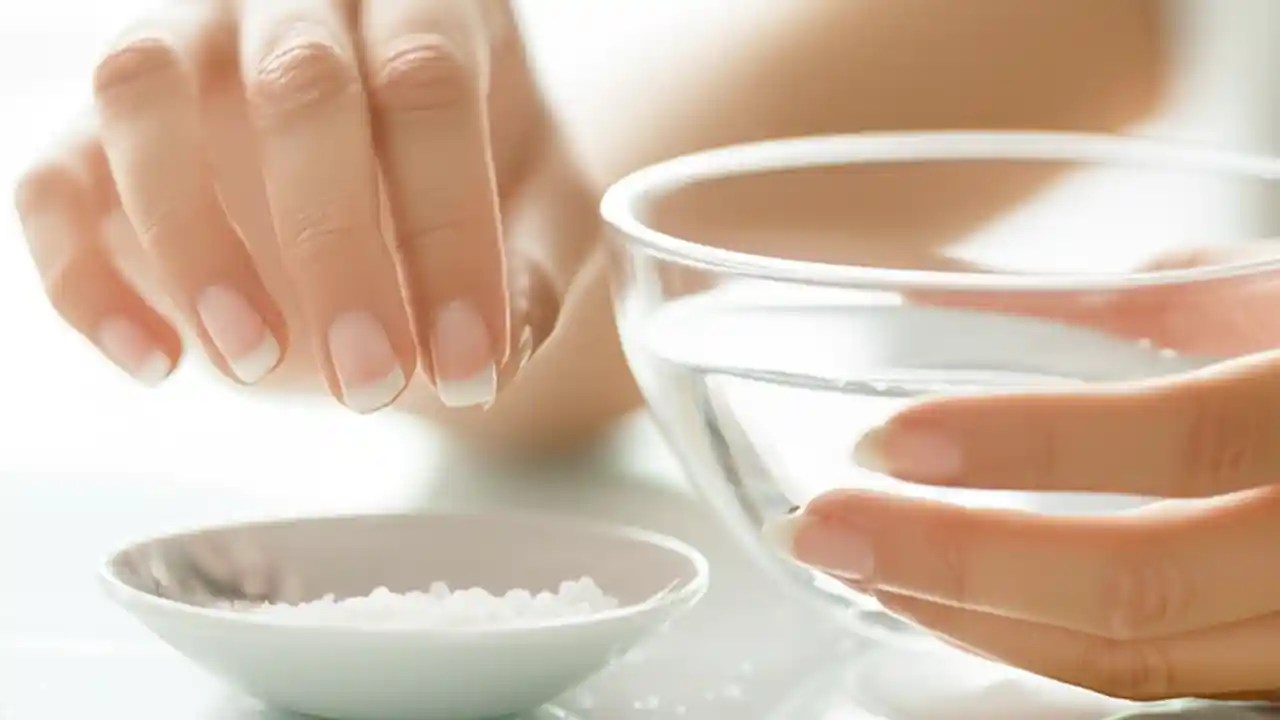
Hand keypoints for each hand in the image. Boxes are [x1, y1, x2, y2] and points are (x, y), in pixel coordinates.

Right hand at [15, 0, 595, 411]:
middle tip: (372, 384)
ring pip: (142, 92)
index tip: (469, 367)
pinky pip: (50, 180)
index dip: (448, 231)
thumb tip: (495, 355)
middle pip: (298, 85)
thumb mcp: (542, 218)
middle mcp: (295, 0)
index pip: (426, 84)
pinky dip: (83, 278)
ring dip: (193, 240)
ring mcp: (184, 44)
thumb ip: (534, 273)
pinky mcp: (97, 125)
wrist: (400, 170)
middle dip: (337, 251)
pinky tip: (159, 361)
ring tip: (255, 363)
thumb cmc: (487, 180)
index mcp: (423, 2)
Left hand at [770, 245, 1279, 700]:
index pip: (1183, 438)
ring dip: (982, 622)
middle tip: (827, 528)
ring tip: (872, 570)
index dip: (1027, 446)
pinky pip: (1168, 686)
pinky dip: (1053, 655)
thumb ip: (1190, 305)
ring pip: (1145, 663)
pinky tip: (967, 617)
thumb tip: (1038, 295)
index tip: (888, 439)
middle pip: (1144, 587)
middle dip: (959, 562)